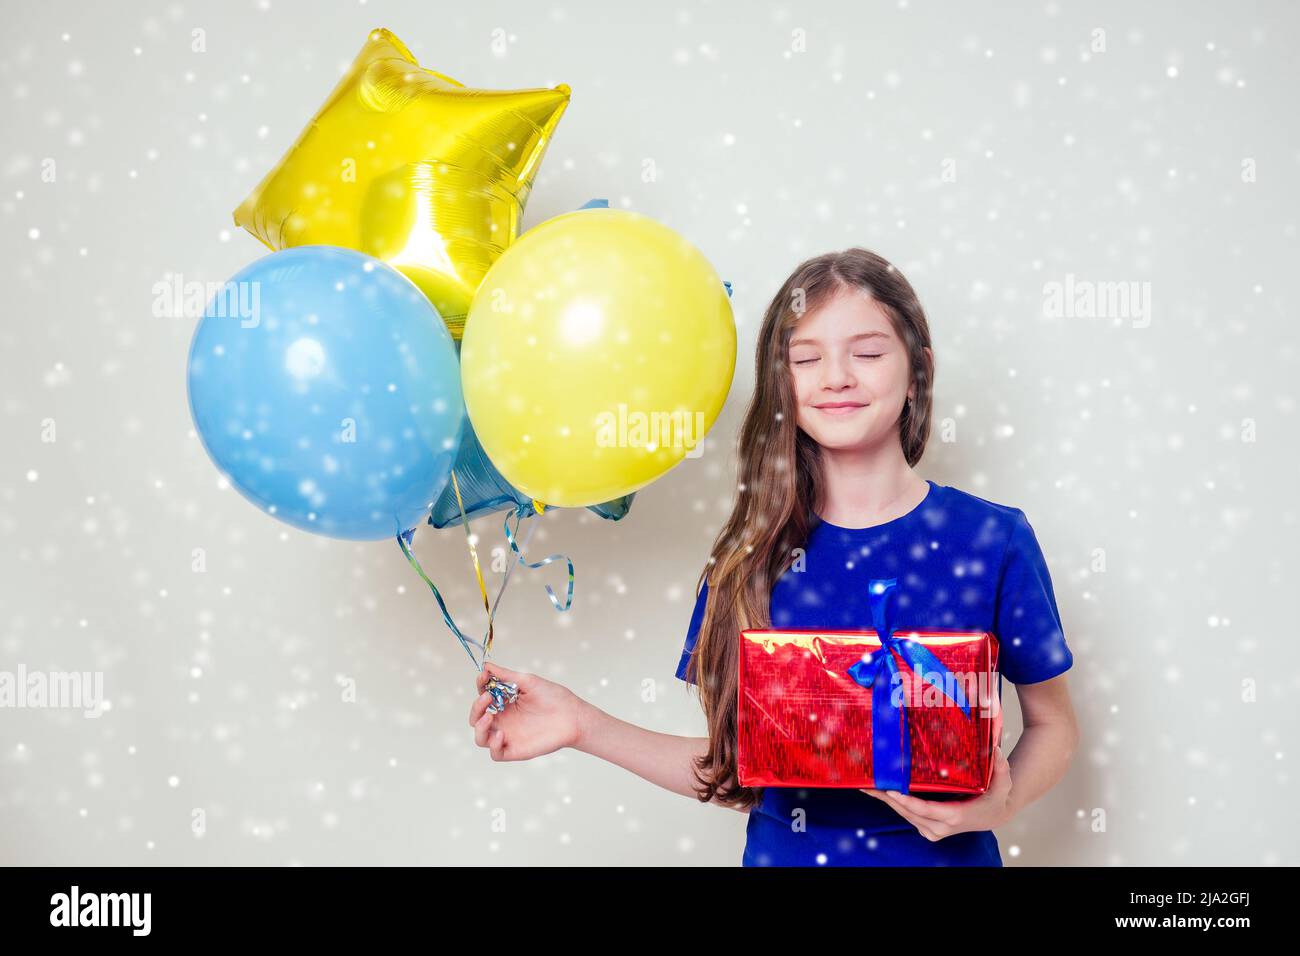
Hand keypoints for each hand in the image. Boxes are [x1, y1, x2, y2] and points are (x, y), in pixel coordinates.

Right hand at [467, 662, 585, 761]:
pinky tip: (502, 734)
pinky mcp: (515, 750)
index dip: (480, 686)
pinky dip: (493, 745)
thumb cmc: (554, 697)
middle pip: (477, 718)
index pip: (483, 696)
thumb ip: (506, 676)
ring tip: (489, 716)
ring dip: (479, 727)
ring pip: (481, 738)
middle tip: (487, 697)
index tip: (483, 676)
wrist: (573, 716)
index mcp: (505, 703)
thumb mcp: (528, 682)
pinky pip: (495, 754)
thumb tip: (486, 665)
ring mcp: (508, 736)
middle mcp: (504, 719)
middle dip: (476, 707)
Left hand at [861, 745, 1013, 840]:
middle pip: (908, 812)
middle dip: (887, 799)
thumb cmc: (996, 796)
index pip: (925, 809)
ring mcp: (933, 830)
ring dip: (886, 802)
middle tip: (868, 785)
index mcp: (955, 816)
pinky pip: (907, 816)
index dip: (906, 801)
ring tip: (868, 787)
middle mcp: (941, 827)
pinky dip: (893, 805)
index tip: (889, 790)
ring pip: (905, 815)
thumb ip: (1001, 768)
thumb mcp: (1003, 782)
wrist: (995, 814)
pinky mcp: (928, 829)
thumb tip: (996, 750)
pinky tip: (880, 792)